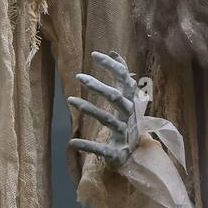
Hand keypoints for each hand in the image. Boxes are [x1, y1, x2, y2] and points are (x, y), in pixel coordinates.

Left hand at [67, 50, 139, 169]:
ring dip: (89, 109)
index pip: (124, 79)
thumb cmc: (129, 121)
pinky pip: (101, 149)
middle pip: (116, 98)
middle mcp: (130, 115)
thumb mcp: (128, 98)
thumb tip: (114, 51)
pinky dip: (87, 146)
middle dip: (98, 87)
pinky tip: (72, 142)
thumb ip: (122, 76)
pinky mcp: (116, 152)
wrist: (137, 156)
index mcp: (132, 101)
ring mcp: (124, 134)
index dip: (111, 66)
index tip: (94, 55)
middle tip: (79, 77)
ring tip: (70, 99)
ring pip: (107, 120)